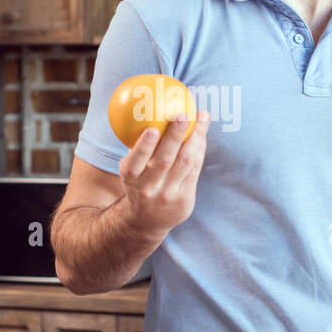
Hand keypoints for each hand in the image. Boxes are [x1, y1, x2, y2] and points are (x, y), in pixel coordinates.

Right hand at [118, 109, 210, 237]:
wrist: (145, 222)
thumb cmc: (138, 184)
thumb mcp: (129, 170)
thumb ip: (137, 147)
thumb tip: (145, 109)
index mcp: (130, 179)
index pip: (135, 163)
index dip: (144, 147)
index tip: (152, 129)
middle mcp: (149, 188)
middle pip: (164, 160)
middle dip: (174, 136)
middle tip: (182, 114)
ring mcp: (168, 195)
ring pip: (185, 163)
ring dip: (195, 137)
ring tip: (202, 116)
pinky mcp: (185, 200)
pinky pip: (195, 169)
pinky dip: (199, 149)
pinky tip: (203, 132)